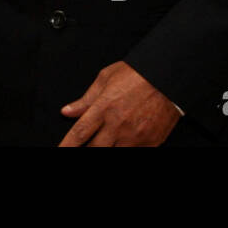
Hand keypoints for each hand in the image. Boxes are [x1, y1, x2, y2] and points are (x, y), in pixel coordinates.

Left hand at [58, 61, 180, 145]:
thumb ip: (85, 99)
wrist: (168, 77)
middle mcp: (118, 125)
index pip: (79, 133)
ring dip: (108, 148)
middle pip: (95, 149)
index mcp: (103, 108)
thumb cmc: (136, 74)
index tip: (60, 151)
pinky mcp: (151, 142)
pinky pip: (135, 153)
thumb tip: (67, 112)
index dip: (66, 146)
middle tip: (87, 143)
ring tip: (108, 139)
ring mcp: (135, 136)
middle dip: (87, 149)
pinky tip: (124, 141)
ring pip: (114, 153)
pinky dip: (127, 148)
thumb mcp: (105, 79)